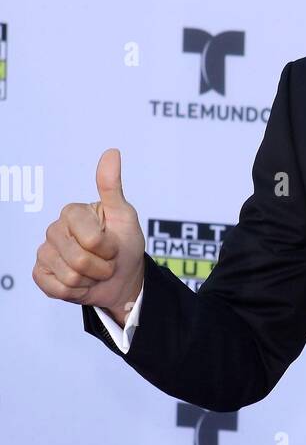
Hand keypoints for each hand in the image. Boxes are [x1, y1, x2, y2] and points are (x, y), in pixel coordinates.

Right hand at [33, 148, 145, 326]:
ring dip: (91, 280)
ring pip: (70, 277)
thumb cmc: (124, 245)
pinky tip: (81, 283)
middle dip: (102, 267)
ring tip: (95, 272)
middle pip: (79, 261)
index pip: (92, 241)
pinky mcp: (40, 273)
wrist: (122, 278)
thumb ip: (113, 187)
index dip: (109, 250)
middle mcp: (54, 229)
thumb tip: (112, 152)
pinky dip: (75, 292)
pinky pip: (56, 289)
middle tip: (106, 262)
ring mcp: (45, 251)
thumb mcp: (125, 217)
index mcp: (72, 212)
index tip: (113, 245)